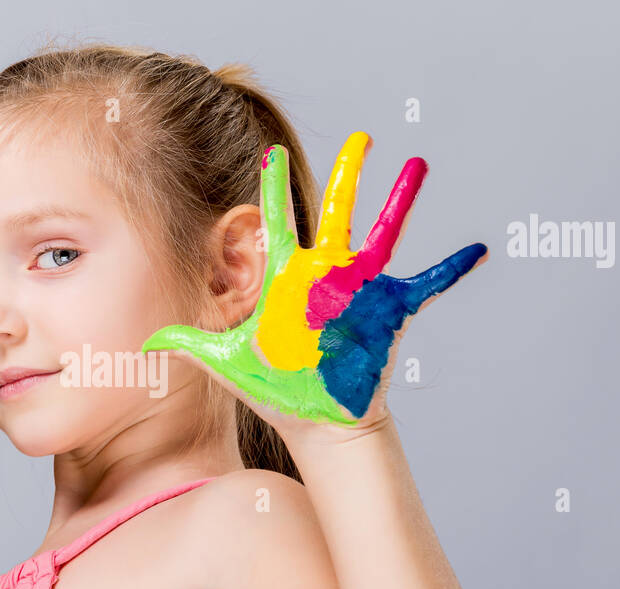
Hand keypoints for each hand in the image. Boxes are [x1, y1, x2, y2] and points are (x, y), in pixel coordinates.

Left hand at [141, 132, 488, 436]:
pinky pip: (426, 285)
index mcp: (287, 279)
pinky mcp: (389, 311)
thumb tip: (142, 342)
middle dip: (348, 173)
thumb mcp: (226, 363)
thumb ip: (187, 343)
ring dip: (402, 200)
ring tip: (417, 164)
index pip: (276, 222)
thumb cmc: (273, 391)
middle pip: (336, 212)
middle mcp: (325, 275)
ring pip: (384, 233)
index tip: (267, 153)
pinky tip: (477, 250)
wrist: (317, 422)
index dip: (271, 188)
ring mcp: (360, 290)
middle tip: (360, 136)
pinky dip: (451, 269)